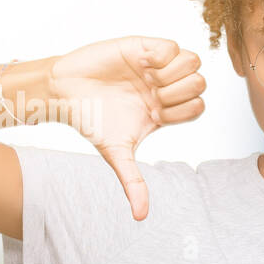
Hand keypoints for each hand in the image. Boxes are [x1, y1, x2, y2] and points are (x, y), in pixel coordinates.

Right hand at [48, 36, 205, 219]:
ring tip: (149, 80)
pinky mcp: (144, 46)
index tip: (157, 115)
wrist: (63, 92)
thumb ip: (133, 182)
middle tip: (154, 97)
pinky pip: (173, 46)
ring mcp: (157, 65)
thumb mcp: (117, 154)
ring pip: (194, 62)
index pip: (198, 107)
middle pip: (201, 84)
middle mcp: (166, 87)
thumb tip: (141, 217)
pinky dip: (163, 56)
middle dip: (180, 93)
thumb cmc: (91, 120)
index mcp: (166, 110)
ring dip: (174, 74)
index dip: (184, 112)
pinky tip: (143, 65)